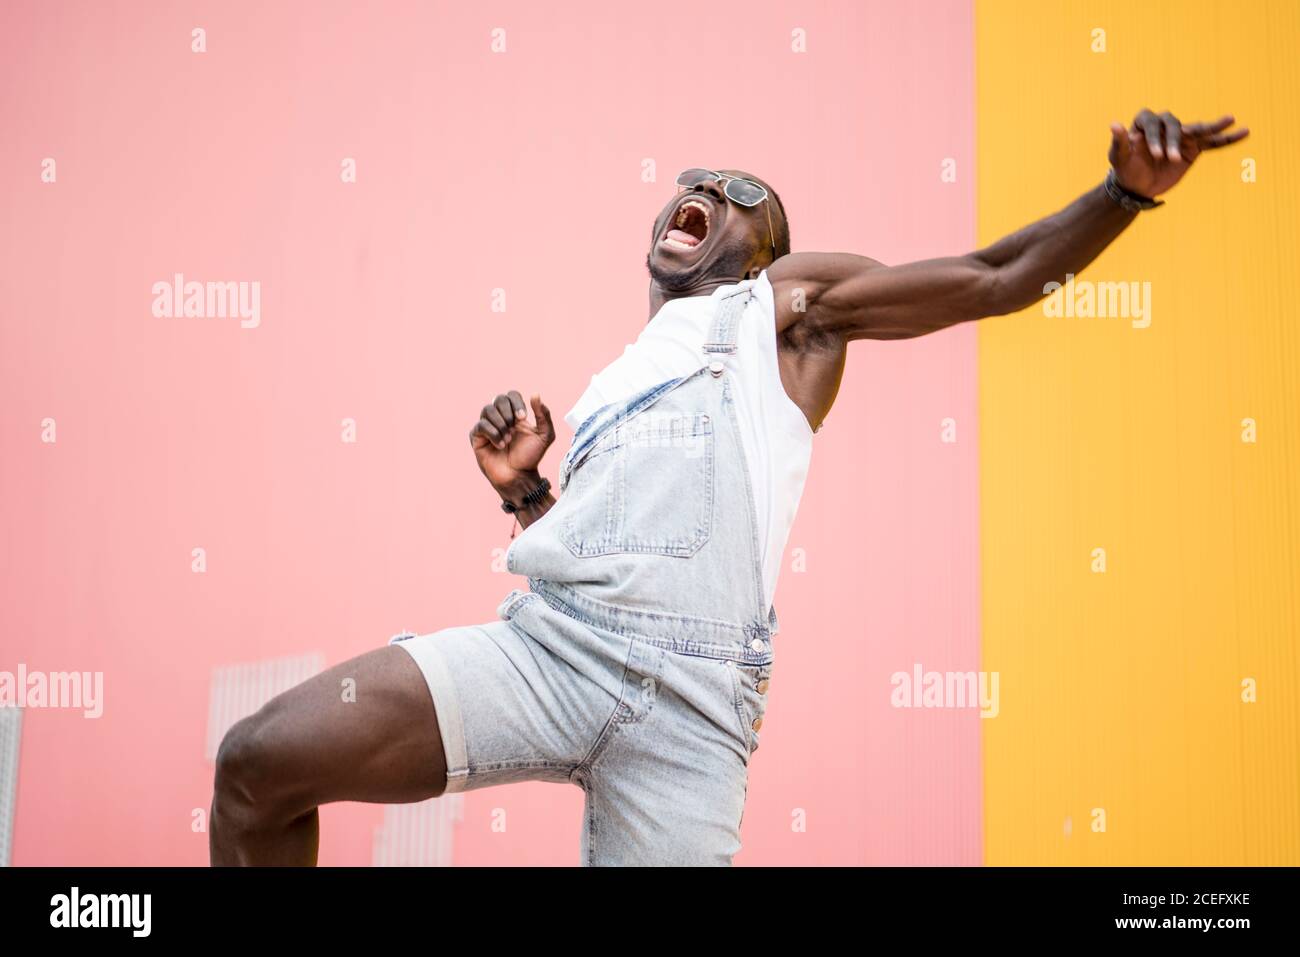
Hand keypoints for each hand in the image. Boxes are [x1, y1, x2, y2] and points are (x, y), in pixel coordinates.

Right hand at [468, 390, 555, 492]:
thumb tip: (535, 394)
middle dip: (507, 412)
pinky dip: (493, 434)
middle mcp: (500, 418)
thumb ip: (544, 415)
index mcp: (515, 415)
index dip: (516, 402)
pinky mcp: (477, 437)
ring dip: (500, 424)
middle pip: (498, 399)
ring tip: (508, 440)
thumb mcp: (545, 435)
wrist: (518, 476)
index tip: (523, 417)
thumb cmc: (530, 457)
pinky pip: (481, 425)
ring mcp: (487, 426)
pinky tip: (500, 445)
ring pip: (488, 409)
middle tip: (514, 428)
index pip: (511, 395)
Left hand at [1108, 110, 1248, 197]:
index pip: (1152, 122)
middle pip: (1174, 125)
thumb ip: (1119, 142)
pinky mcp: (1193, 148)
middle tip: (1169, 159)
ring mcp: (1181, 136)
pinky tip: (1243, 132)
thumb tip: (1114, 124)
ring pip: (1197, 129)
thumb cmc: (1125, 169)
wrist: (1137, 187)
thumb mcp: (1119, 158)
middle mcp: (1164, 126)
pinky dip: (1226, 138)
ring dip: (1212, 126)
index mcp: (1145, 124)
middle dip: (1173, 141)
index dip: (1154, 136)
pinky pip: (1212, 142)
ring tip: (1230, 119)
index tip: (1155, 153)